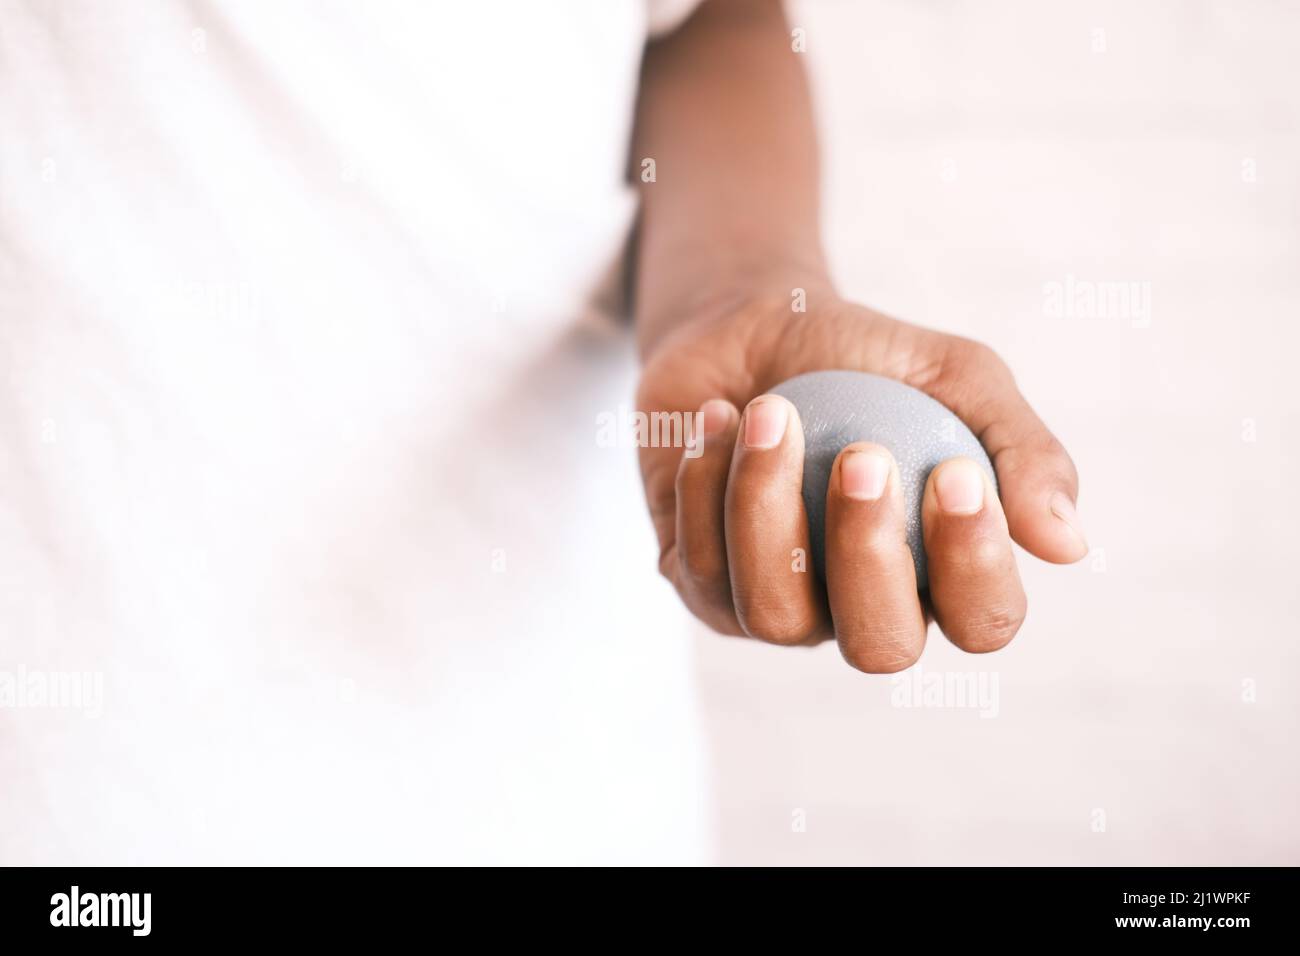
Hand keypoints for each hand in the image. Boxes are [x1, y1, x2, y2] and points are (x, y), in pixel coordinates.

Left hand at [636, 288, 1087, 671]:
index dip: (976, 566)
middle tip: (863, 456)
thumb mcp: (960, 377)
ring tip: (770, 411)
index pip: (983, 619)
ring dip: (770, 507)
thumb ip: (1022, 451)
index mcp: (941, 573)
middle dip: (870, 555)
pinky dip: (707, 484)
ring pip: (776, 612)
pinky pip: (701, 565)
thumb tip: (1067, 546)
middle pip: (881, 645)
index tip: (957, 473)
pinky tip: (719, 417)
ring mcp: (779, 605)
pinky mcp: (701, 582)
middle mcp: (862, 607)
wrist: (750, 326)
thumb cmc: (868, 361)